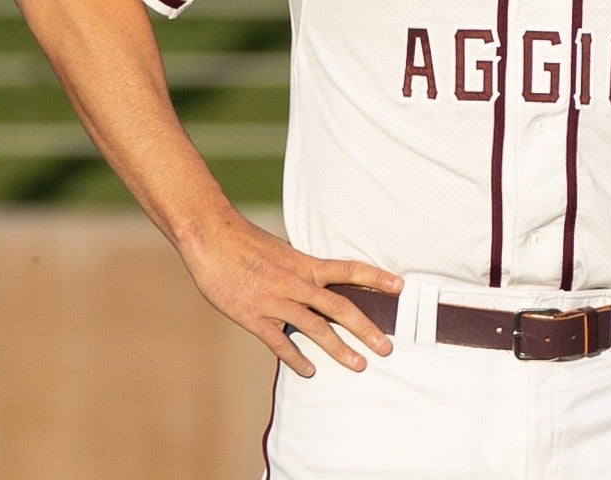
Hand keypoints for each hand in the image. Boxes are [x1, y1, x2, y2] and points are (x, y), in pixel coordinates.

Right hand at [176, 213, 403, 377]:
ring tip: (359, 365)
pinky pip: (279, 341)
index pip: (349, 270)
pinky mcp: (253, 316)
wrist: (211, 238)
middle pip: (340, 307)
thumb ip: (302, 268)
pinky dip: (296, 358)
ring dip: (339, 349)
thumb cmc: (245, 242)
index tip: (400, 287)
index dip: (376, 278)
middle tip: (386, 347)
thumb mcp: (282, 250)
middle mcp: (297, 283)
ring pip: (315, 328)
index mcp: (306, 264)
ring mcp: (275, 300)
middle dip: (366, 329)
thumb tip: (320, 278)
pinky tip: (310, 371)